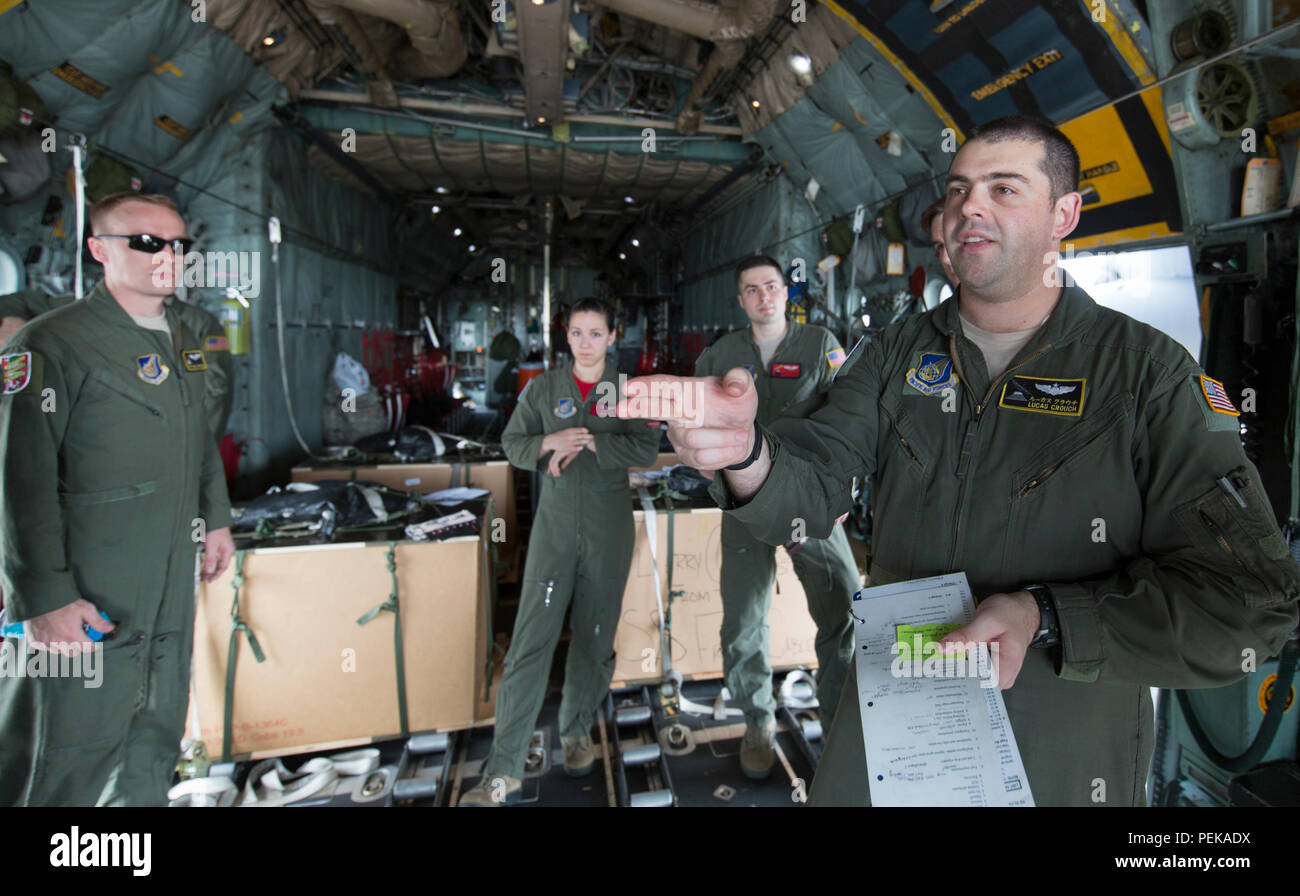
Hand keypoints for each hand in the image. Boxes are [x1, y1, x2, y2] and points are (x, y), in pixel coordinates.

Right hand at [26, 599, 114, 654]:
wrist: (41, 598)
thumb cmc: (63, 603)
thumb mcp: (85, 608)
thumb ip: (98, 621)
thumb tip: (110, 628)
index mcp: (72, 635)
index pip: (88, 648)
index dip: (94, 645)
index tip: (94, 641)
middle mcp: (59, 642)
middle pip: (74, 653)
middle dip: (79, 646)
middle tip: (79, 636)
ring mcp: (46, 643)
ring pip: (60, 652)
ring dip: (65, 646)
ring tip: (65, 634)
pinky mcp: (36, 641)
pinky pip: (46, 648)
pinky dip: (51, 644)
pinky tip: (53, 634)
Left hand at [202, 527, 234, 581]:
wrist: (214, 517)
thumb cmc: (215, 529)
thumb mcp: (211, 546)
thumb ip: (211, 559)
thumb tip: (210, 572)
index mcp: (228, 551)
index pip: (223, 567)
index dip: (216, 575)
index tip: (209, 580)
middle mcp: (226, 550)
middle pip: (219, 564)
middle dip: (212, 572)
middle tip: (203, 578)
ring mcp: (221, 546)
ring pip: (216, 560)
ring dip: (209, 567)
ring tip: (202, 572)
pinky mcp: (216, 543)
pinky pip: (213, 555)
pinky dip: (208, 560)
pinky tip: (203, 562)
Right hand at [541, 427, 592, 456]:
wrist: (551, 441)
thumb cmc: (559, 435)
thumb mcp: (566, 431)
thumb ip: (574, 431)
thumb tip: (583, 431)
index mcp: (570, 430)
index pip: (581, 429)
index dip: (586, 430)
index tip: (588, 431)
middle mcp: (571, 435)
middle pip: (582, 436)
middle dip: (588, 436)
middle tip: (593, 437)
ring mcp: (570, 442)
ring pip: (581, 442)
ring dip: (586, 442)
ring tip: (589, 441)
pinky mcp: (569, 447)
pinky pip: (576, 447)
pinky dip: (580, 447)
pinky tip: (582, 447)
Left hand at [547, 448, 581, 476]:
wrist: (578, 442)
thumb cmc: (575, 448)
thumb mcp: (570, 456)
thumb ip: (565, 462)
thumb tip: (562, 468)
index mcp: (558, 453)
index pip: (552, 461)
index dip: (550, 467)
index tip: (549, 472)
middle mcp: (557, 453)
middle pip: (551, 463)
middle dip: (551, 469)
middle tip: (554, 475)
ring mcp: (558, 454)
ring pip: (552, 464)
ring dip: (554, 470)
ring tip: (557, 475)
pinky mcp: (559, 454)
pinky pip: (555, 463)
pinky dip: (556, 468)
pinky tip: (558, 471)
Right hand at [616, 369, 757, 470]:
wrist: (743, 434)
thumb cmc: (736, 406)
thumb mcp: (745, 388)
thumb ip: (739, 380)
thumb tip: (734, 388)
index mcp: (686, 391)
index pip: (663, 386)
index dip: (646, 387)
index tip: (629, 388)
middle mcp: (677, 411)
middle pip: (653, 408)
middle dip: (636, 408)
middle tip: (619, 409)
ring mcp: (679, 434)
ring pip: (692, 439)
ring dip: (721, 439)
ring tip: (738, 434)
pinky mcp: (685, 454)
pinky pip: (701, 457)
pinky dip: (722, 453)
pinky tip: (729, 447)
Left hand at [938, 591, 1038, 689]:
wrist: (1023, 608)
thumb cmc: (1011, 613)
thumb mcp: (988, 620)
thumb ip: (966, 636)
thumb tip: (943, 649)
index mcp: (1004, 668)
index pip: (977, 687)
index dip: (955, 682)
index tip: (935, 673)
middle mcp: (1002, 675)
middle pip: (972, 684)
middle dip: (950, 673)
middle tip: (930, 663)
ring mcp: (995, 671)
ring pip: (970, 676)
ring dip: (953, 666)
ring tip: (935, 658)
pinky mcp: (989, 664)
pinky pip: (971, 666)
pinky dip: (959, 659)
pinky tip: (947, 652)